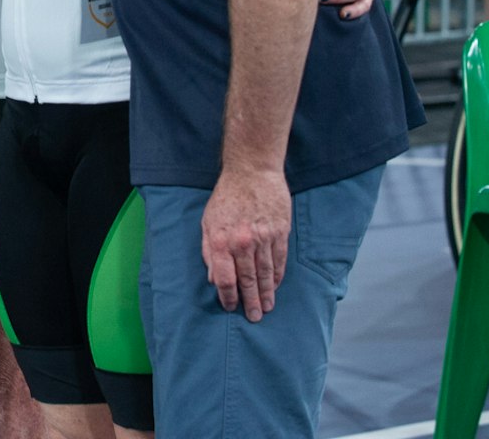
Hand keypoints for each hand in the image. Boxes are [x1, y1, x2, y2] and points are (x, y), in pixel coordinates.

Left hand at [202, 167, 291, 319]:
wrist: (252, 171)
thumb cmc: (226, 197)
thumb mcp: (207, 222)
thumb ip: (209, 251)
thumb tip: (212, 278)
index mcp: (221, 240)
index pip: (225, 278)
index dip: (227, 297)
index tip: (230, 307)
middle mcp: (243, 242)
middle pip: (248, 281)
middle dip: (250, 302)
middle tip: (254, 317)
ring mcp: (264, 238)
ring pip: (266, 274)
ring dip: (267, 293)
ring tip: (267, 307)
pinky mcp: (280, 232)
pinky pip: (279, 260)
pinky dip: (278, 276)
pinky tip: (276, 286)